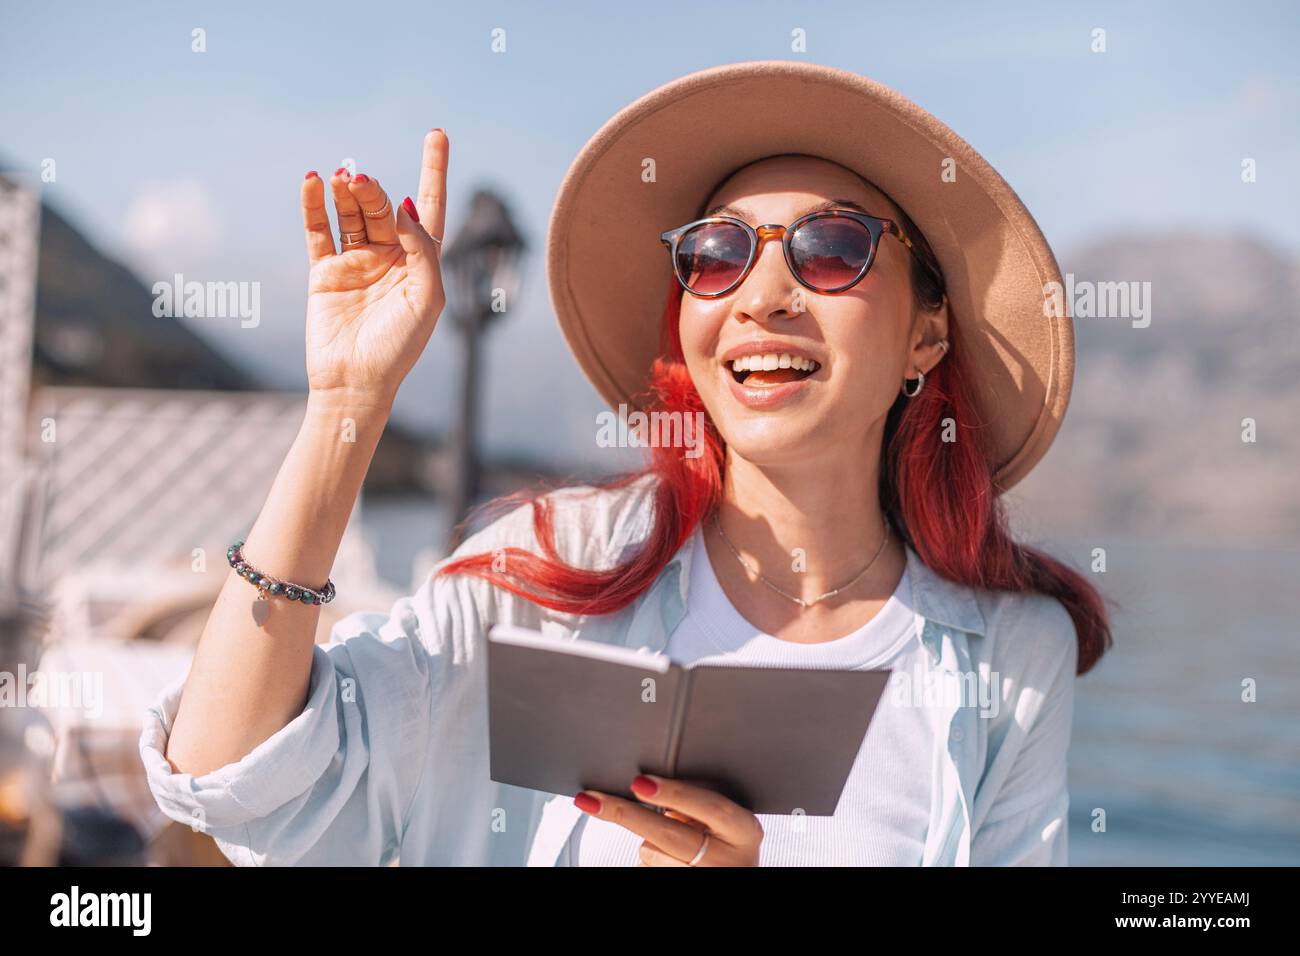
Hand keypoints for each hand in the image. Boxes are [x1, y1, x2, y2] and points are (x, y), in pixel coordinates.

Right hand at [299, 129, 448, 406]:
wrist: (355, 383)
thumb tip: (407, 207)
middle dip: (372, 191)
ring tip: (341, 177)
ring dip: (346, 193)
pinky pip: (319, 231)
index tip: (437, 135)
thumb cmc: (399, 347)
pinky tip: (313, 181)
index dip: (433, 171)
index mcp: (422, 263)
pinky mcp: (325, 272)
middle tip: (360, 180)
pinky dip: (314, 205)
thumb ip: (423, 251)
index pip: (429, 207)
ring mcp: (356, 262)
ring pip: (351, 215)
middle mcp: (390, 258)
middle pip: (383, 208)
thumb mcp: (425, 298)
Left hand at [575, 774, 762, 866]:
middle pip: (668, 835)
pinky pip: (647, 868)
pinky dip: (648, 858)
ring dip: (647, 840)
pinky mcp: (681, 888)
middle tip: (592, 800)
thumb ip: (697, 801)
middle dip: (626, 814)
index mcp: (744, 830)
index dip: (673, 793)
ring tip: (667, 836)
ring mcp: (705, 879)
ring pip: (652, 853)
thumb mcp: (725, 818)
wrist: (734, 872)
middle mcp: (729, 860)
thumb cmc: (726, 839)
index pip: (708, 806)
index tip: (639, 783)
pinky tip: (665, 856)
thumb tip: (646, 784)